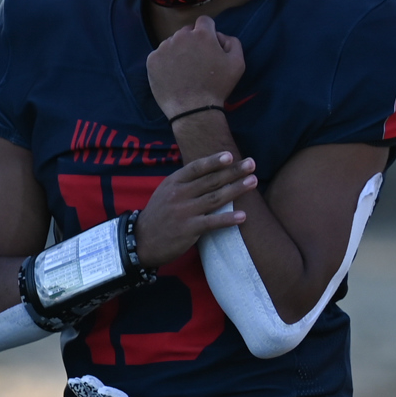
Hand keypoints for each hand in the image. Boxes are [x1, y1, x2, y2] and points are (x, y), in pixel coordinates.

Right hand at [134, 151, 256, 264]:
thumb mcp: (166, 192)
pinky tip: (243, 216)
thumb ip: (185, 182)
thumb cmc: (159, 215)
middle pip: (210, 180)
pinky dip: (228, 219)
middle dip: (233, 171)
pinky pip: (212, 222)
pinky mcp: (189, 229)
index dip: (213, 161)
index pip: (196, 168)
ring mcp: (184, 212)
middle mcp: (179, 194)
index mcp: (173, 182)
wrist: (142, 241)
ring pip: (215, 198)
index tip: (230, 155)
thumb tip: (209, 171)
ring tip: (252, 182)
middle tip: (251, 164)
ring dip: (236, 189)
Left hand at [147, 15, 243, 118]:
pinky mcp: (152, 60)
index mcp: (202, 34)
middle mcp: (181, 36)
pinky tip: (173, 76)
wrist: (193, 109)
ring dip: (178, 51)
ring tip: (184, 71)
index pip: (204, 21)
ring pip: (172, 43)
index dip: (208, 32)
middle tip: (197, 61)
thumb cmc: (218, 87)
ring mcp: (164, 47)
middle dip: (192, 41)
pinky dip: (166, 62)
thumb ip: (232, 42)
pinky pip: (160, 55)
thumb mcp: (238, 63)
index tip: (208, 46)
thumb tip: (220, 36)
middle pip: (187, 31)